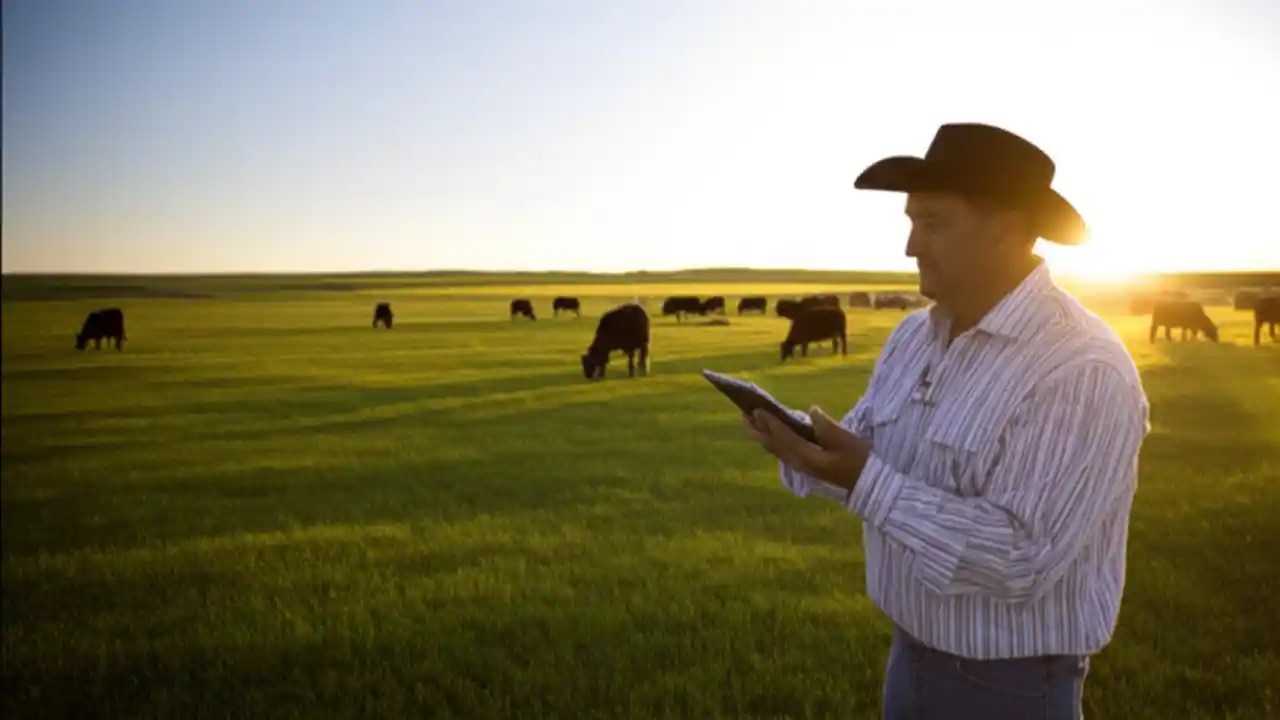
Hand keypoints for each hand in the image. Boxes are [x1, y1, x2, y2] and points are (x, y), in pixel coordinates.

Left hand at [743, 406, 869, 490]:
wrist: (867, 482)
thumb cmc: (858, 459)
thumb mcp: (845, 439)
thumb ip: (826, 425)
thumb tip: (811, 411)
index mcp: (807, 456)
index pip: (782, 436)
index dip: (769, 422)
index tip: (757, 409)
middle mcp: (799, 463)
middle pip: (773, 445)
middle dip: (757, 429)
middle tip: (743, 414)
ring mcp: (801, 466)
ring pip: (776, 449)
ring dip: (762, 435)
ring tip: (751, 422)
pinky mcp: (805, 466)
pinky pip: (783, 452)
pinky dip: (773, 441)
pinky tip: (771, 434)